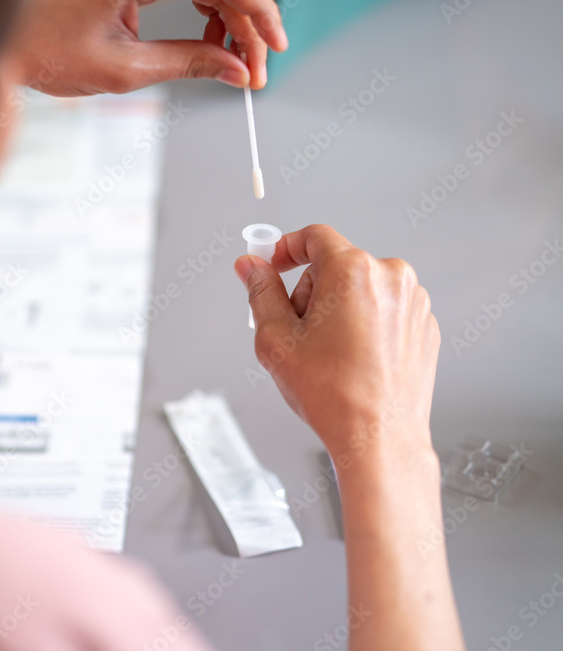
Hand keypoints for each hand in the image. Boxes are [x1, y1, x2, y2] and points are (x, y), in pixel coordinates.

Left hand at [10, 0, 287, 95]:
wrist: (3, 41)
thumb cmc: (46, 50)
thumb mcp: (125, 68)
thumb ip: (188, 63)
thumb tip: (234, 70)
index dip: (258, 14)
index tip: (273, 48)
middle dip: (246, 24)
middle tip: (253, 71)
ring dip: (229, 18)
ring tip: (232, 61)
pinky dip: (206, 10)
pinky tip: (210, 40)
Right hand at [233, 225, 440, 462]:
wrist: (379, 438)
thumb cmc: (333, 395)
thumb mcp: (276, 339)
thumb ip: (260, 293)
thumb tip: (250, 267)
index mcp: (353, 272)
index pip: (314, 236)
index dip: (286, 248)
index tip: (273, 265)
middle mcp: (391, 278)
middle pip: (335, 265)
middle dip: (311, 292)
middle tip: (299, 333)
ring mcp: (414, 302)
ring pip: (361, 288)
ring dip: (338, 309)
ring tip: (329, 353)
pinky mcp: (424, 325)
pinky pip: (384, 310)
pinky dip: (365, 325)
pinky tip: (353, 359)